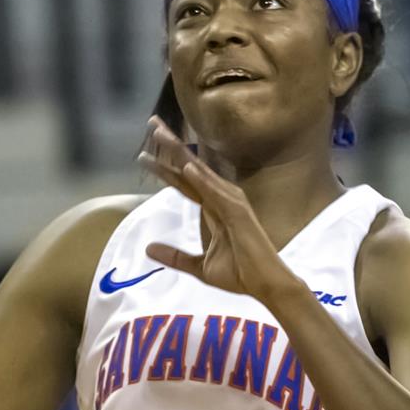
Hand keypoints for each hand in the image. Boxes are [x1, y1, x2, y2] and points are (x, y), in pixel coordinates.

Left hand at [137, 118, 306, 305]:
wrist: (264, 286)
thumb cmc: (240, 274)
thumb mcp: (200, 267)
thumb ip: (176, 257)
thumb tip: (149, 250)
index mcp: (214, 208)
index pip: (185, 182)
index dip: (165, 166)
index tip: (144, 154)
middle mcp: (222, 198)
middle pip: (191, 168)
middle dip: (171, 146)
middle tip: (152, 124)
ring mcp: (231, 203)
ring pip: (201, 173)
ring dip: (181, 153)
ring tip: (161, 136)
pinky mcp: (239, 214)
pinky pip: (216, 193)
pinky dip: (202, 179)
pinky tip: (186, 166)